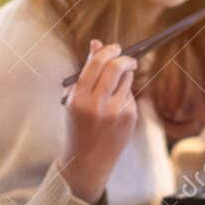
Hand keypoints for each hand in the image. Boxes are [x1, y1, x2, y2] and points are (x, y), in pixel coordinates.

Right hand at [58, 40, 138, 202]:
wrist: (87, 161)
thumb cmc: (78, 126)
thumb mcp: (74, 100)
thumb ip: (86, 72)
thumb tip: (97, 43)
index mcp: (78, 99)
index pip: (96, 64)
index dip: (107, 51)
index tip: (115, 47)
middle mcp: (98, 105)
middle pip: (116, 68)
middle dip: (124, 58)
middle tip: (127, 56)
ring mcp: (116, 113)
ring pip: (126, 80)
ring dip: (125, 76)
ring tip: (114, 90)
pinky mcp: (129, 118)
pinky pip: (130, 95)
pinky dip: (124, 96)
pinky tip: (115, 111)